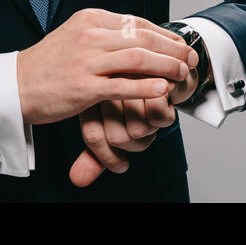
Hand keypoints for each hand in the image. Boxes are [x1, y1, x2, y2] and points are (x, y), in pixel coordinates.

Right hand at [16, 8, 197, 125]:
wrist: (15, 86)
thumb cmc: (48, 65)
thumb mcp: (75, 36)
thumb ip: (104, 34)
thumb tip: (137, 35)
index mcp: (91, 19)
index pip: (138, 22)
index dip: (165, 34)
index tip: (182, 44)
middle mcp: (90, 35)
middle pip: (143, 37)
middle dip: (173, 49)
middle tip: (191, 59)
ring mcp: (87, 61)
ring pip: (138, 58)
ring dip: (167, 66)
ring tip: (184, 75)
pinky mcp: (84, 87)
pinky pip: (122, 86)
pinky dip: (146, 87)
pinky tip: (163, 90)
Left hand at [69, 53, 209, 186]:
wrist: (168, 65)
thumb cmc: (137, 97)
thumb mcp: (111, 127)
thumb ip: (95, 154)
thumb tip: (77, 179)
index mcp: (91, 92)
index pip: (94, 136)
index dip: (108, 156)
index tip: (121, 164)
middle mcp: (106, 83)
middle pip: (117, 137)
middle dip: (135, 143)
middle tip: (141, 130)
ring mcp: (130, 78)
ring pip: (138, 130)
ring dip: (150, 131)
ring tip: (151, 116)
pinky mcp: (155, 77)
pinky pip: (157, 117)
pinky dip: (163, 116)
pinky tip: (164, 104)